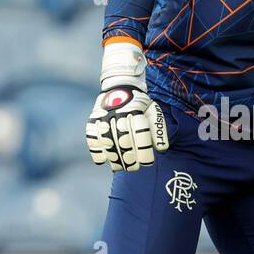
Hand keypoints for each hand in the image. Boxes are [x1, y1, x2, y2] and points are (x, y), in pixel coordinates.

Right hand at [86, 40, 168, 170]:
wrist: (119, 86)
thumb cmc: (140, 104)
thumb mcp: (152, 111)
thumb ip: (159, 129)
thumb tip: (161, 149)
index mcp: (135, 110)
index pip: (140, 135)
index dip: (144, 152)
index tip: (147, 163)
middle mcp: (118, 113)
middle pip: (123, 141)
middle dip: (130, 159)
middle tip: (134, 167)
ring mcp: (103, 117)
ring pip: (108, 142)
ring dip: (114, 158)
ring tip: (121, 167)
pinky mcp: (93, 120)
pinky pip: (92, 138)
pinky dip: (96, 151)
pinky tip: (102, 160)